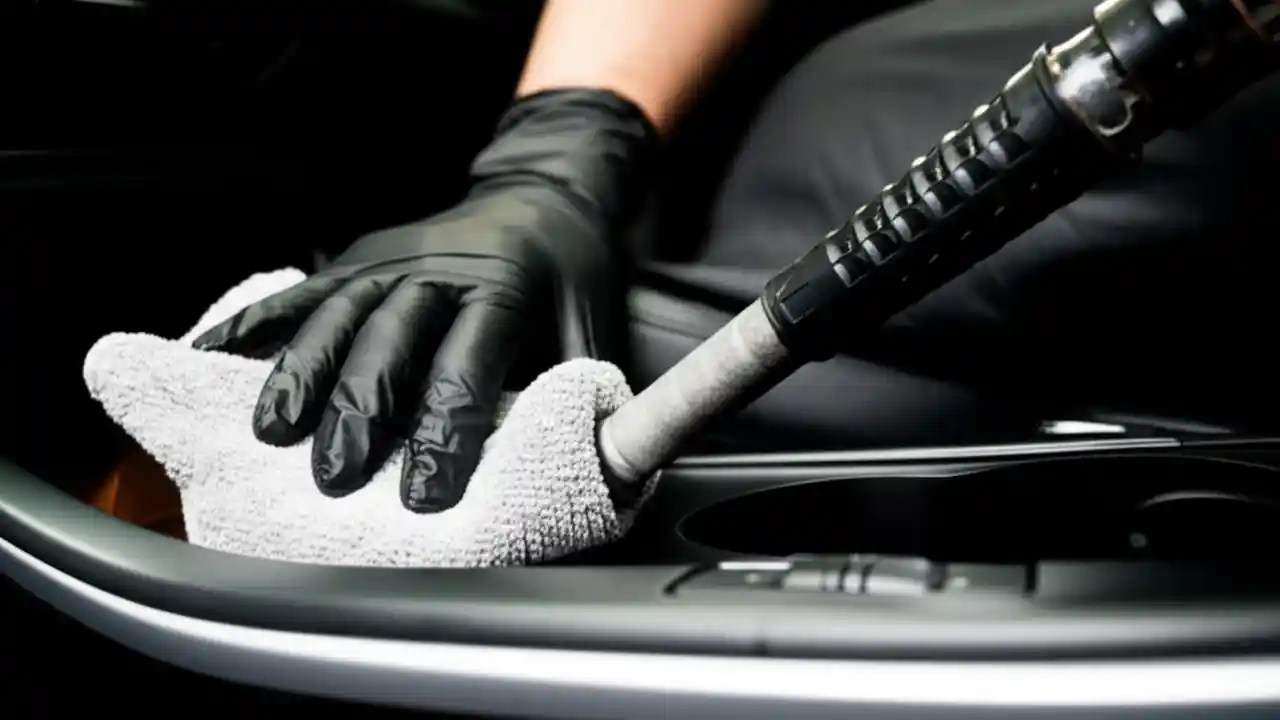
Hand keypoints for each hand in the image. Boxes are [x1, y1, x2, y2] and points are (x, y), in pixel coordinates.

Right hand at [193, 90, 656, 510]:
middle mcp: (434, 270)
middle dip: (358, 415)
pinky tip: (207, 358)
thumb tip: (568, 462)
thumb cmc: (571, 272)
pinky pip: (296, 294)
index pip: (466, 367)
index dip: (444, 433)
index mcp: (502, 287)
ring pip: (332, 318)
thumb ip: (578, 389)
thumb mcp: (595, 324)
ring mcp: (385, 261)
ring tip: (270, 434)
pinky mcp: (352, 261)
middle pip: (387, 345)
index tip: (426, 494)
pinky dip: (249, 326)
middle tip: (335, 480)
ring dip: (298, 377)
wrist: (543, 193)